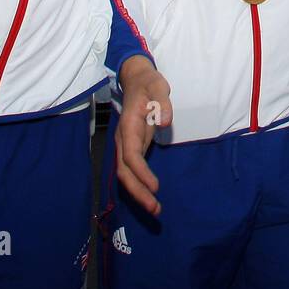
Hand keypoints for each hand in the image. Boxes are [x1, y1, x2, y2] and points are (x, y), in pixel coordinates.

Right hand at [115, 56, 171, 215]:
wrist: (136, 80)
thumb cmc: (149, 83)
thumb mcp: (158, 86)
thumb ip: (162, 102)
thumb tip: (164, 122)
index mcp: (128, 125)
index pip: (130, 154)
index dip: (140, 172)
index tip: (154, 186)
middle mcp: (123, 138)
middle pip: (124, 171)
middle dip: (137, 191)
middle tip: (155, 208)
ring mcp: (126, 144)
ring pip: (126, 174)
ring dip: (138, 193)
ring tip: (155, 209)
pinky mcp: (132, 148)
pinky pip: (132, 171)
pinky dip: (139, 185)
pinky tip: (150, 196)